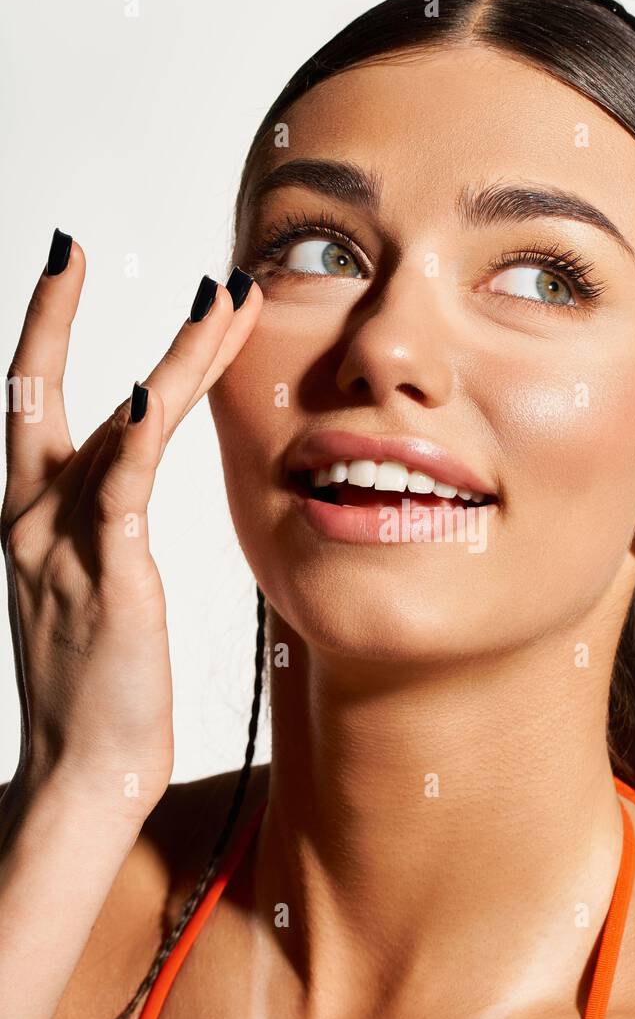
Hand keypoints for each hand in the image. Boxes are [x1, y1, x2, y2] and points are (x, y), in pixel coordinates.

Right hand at [1, 230, 261, 820]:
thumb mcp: (95, 591)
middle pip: (42, 393)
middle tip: (77, 244)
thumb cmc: (101, 689)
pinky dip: (139, 435)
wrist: (82, 774)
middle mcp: (33, 520)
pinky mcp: (107, 578)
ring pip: (112, 427)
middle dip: (62, 312)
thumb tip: (125, 479)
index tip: (66, 264)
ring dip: (175, 359)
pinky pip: (121, 491)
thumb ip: (104, 526)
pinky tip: (159, 387)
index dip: (43, 327)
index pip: (29, 402)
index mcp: (31, 520)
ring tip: (221, 300)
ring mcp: (62, 547)